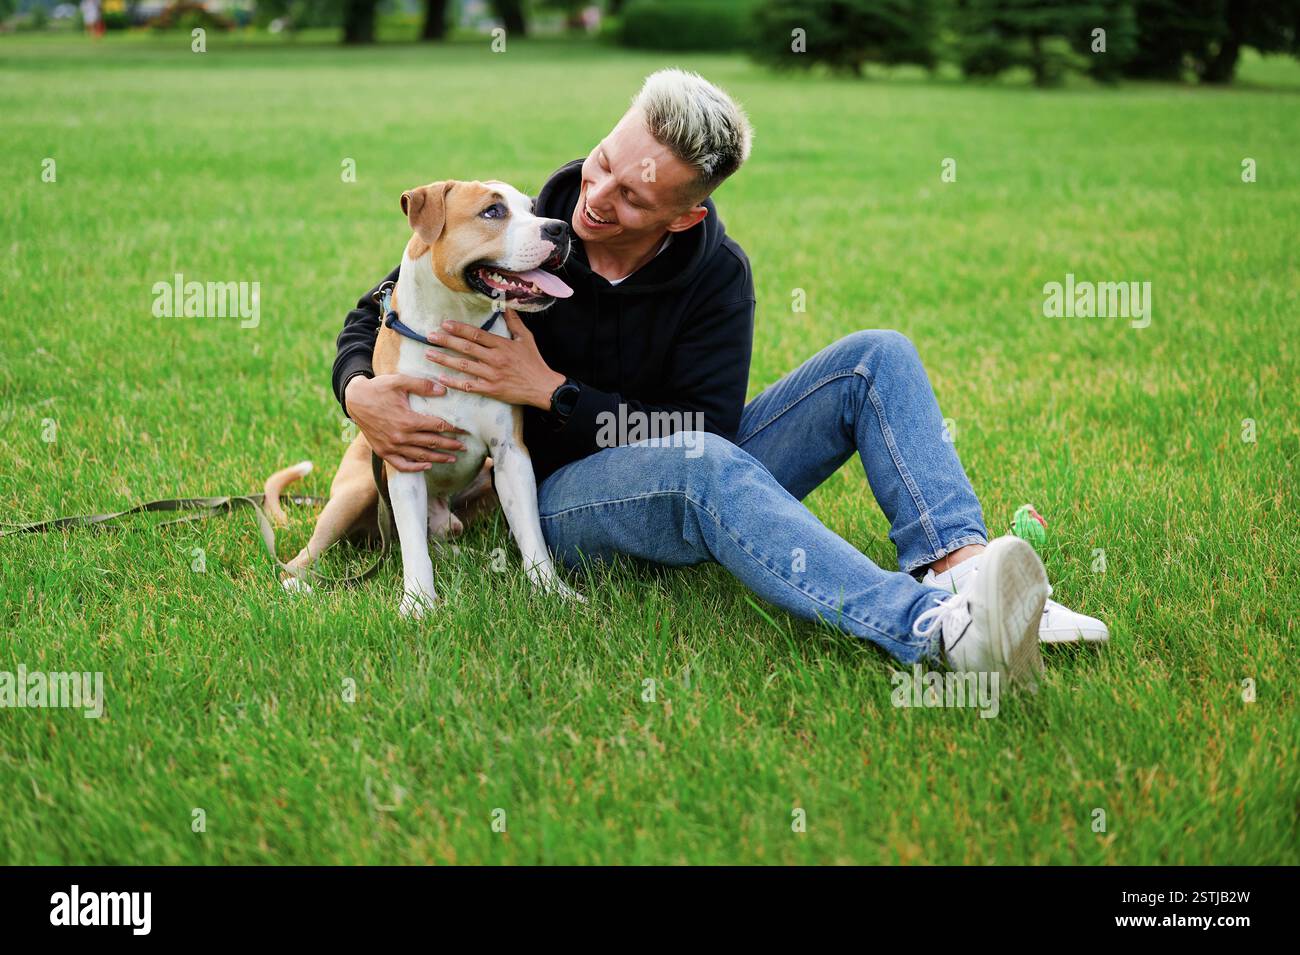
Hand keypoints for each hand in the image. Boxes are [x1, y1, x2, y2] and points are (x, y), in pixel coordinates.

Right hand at [344, 373, 467, 472]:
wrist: (355, 400)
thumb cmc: (379, 389)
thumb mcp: (400, 381)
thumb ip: (422, 385)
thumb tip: (443, 390)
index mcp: (408, 420)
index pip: (437, 426)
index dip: (453, 429)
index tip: (464, 431)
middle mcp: (401, 436)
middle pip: (432, 443)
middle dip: (450, 446)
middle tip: (463, 447)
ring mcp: (391, 446)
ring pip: (420, 456)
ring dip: (438, 458)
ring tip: (452, 459)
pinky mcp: (383, 451)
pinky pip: (401, 465)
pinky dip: (415, 468)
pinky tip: (426, 466)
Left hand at [424, 310, 564, 409]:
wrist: (543, 387)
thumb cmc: (534, 362)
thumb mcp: (526, 338)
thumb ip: (514, 322)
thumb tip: (505, 304)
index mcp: (502, 345)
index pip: (476, 334)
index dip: (459, 329)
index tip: (445, 324)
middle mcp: (495, 359)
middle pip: (466, 348)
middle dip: (446, 341)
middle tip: (429, 337)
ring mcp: (492, 375)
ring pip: (464, 366)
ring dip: (445, 360)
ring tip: (429, 354)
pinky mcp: (491, 390)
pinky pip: (469, 386)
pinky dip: (455, 382)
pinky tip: (442, 378)